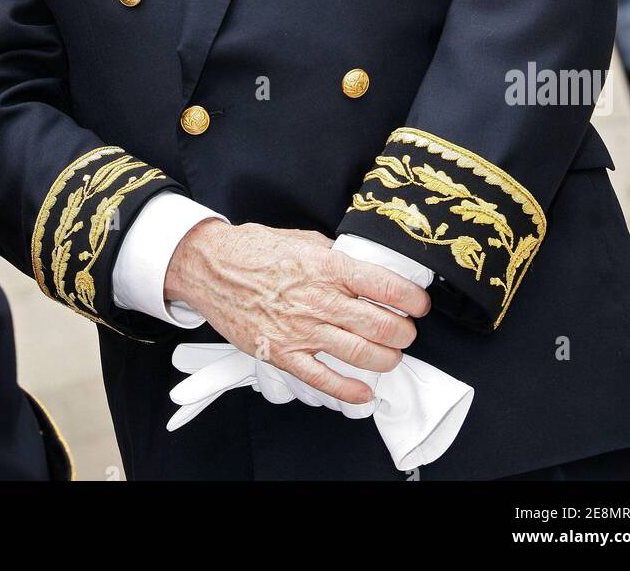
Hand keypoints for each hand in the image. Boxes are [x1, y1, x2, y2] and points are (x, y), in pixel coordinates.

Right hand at [164, 219, 429, 404]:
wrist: (211, 267)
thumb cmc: (253, 250)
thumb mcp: (303, 239)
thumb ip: (335, 256)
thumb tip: (362, 267)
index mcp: (328, 267)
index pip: (385, 286)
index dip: (412, 299)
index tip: (418, 303)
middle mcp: (320, 300)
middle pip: (381, 325)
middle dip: (404, 332)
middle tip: (406, 330)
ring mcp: (302, 330)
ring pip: (361, 354)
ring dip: (387, 359)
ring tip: (391, 355)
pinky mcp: (284, 353)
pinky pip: (324, 379)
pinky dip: (350, 390)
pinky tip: (364, 391)